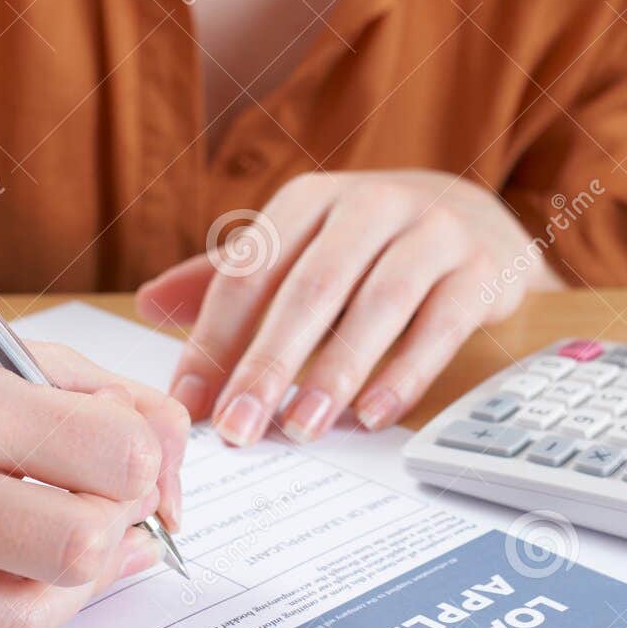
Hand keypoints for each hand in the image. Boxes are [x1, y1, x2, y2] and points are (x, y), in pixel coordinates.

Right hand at [0, 328, 189, 627]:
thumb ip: (90, 392)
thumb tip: (169, 456)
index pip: (115, 453)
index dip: (145, 462)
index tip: (132, 460)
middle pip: (82, 546)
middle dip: (114, 526)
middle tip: (102, 504)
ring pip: (34, 616)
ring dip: (72, 585)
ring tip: (59, 537)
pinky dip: (20, 612)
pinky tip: (18, 571)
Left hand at [136, 169, 564, 446]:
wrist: (476, 217)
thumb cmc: (368, 244)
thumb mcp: (298, 246)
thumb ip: (228, 277)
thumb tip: (147, 303)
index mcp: (311, 198)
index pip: (252, 268)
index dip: (215, 338)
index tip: (191, 404)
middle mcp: (370, 205)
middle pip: (311, 287)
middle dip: (269, 363)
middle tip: (238, 429)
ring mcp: (432, 233)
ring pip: (378, 304)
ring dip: (336, 371)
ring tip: (303, 428)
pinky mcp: (479, 269)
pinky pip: (441, 324)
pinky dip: (405, 373)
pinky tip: (372, 415)